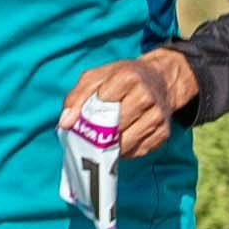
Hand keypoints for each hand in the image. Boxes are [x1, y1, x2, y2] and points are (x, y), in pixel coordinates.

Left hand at [65, 47, 206, 164]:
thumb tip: (65, 123)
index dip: (90, 114)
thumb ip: (77, 96)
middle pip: (113, 127)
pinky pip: (138, 152)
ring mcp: (157, 117)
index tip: (85, 117)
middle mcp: (146, 97)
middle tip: (93, 133)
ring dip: (111, 146)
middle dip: (99, 134)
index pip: (101, 104)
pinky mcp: (163, 133)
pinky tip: (123, 139)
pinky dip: (126, 151)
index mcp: (128, 78)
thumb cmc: (123, 78)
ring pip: (125, 144)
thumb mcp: (97, 77)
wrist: (161, 79)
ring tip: (107, 138)